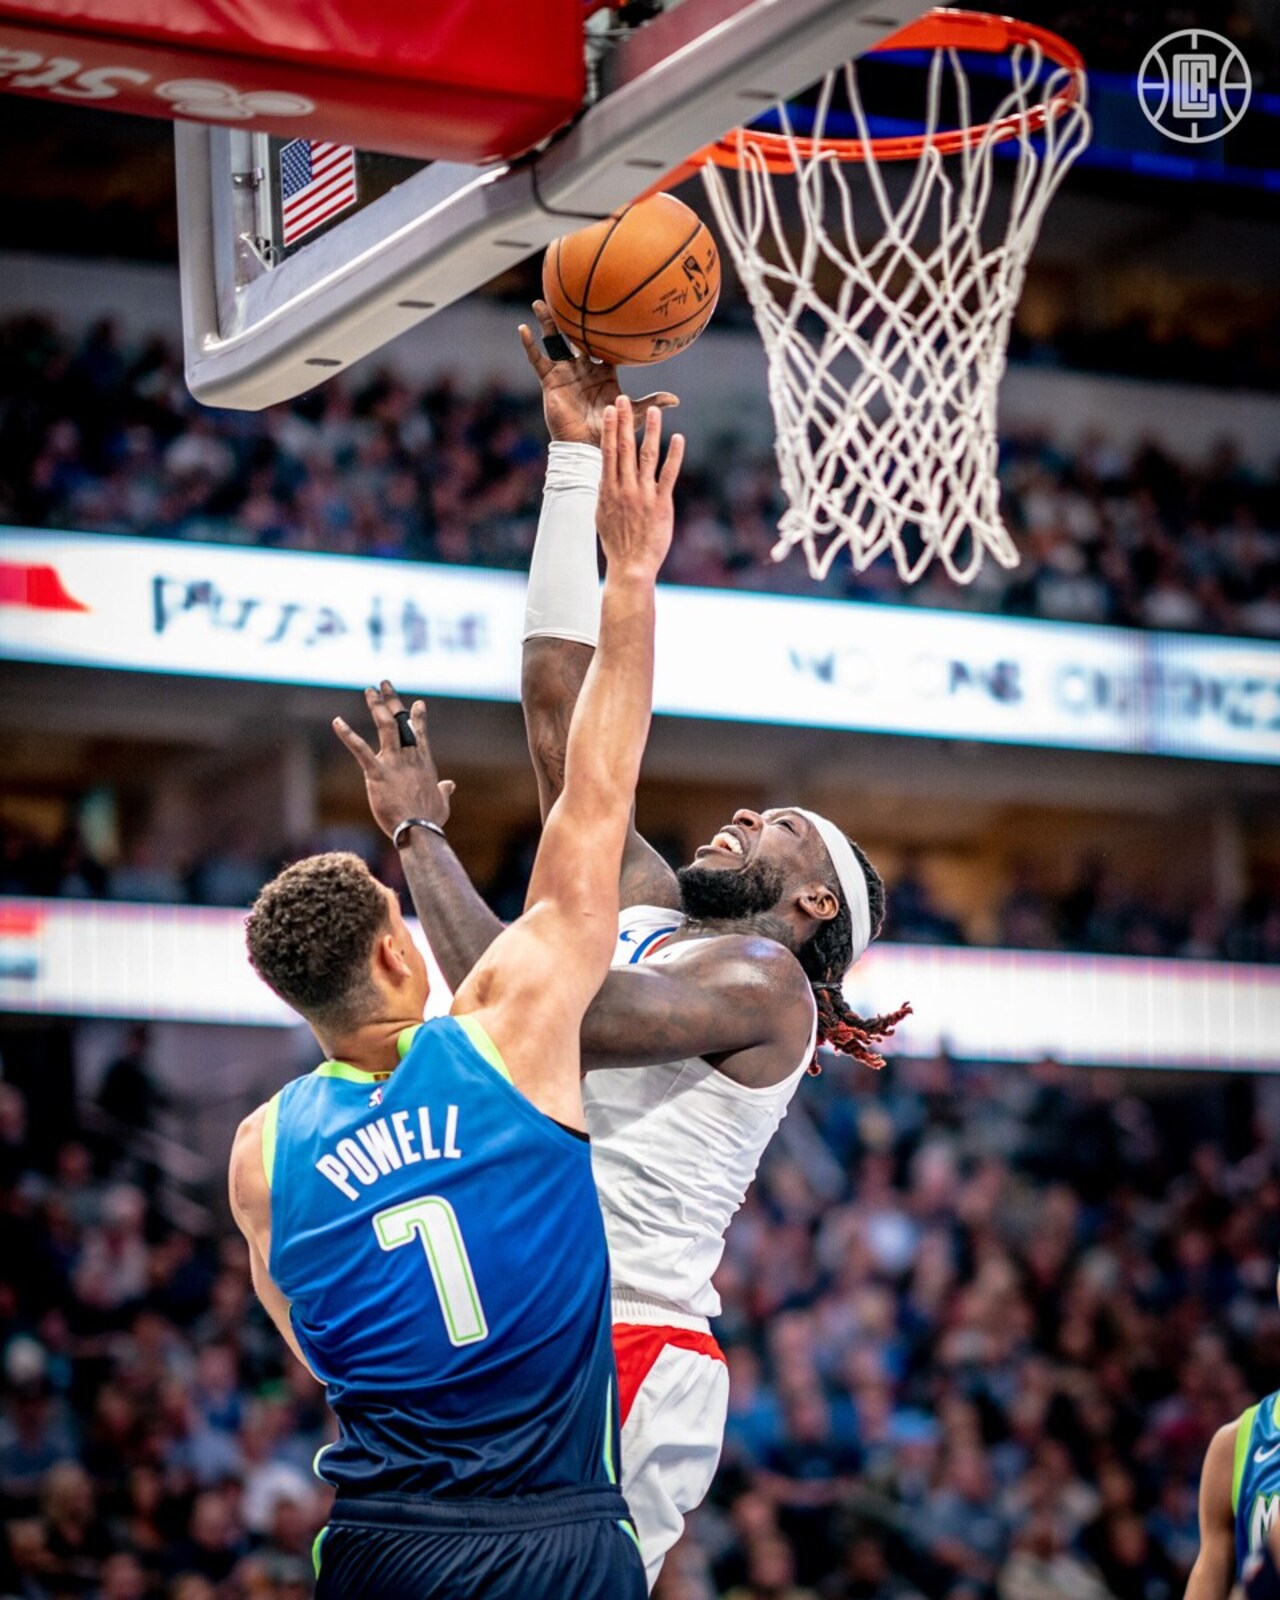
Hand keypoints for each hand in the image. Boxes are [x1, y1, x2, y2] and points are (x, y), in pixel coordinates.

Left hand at [332, 682, 455, 839]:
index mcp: (424, 762)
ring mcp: (393, 762)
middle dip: (392, 701)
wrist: (419, 830)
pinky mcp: (377, 773)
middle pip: (401, 721)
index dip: (418, 717)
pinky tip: (336, 722)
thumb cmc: (430, 820)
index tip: (417, 703)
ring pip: (385, 726)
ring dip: (377, 706)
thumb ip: (444, 791)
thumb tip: (449, 785)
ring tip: (369, 690)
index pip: (421, 733)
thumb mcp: (442, 802)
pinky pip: (360, 750)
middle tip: (384, 684)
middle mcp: (409, 756)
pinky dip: (347, 735)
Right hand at [519, 300, 677, 446]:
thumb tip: (675, 400)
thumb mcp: (633, 413)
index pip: (603, 345)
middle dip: (571, 319)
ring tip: (539, 302)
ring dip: (547, 323)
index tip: (605, 307)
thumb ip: (652, 402)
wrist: (586, 445)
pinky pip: (538, 360)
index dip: (604, 329)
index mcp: (603, 372)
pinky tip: (522, 329)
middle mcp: (583, 369)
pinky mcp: (550, 382)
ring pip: (554, 343)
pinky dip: (530, 345)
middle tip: (569, 295)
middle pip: (576, 337)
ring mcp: (565, 374)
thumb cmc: (610, 429)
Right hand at [596, 396, 682, 579]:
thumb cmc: (616, 543)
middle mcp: (624, 488)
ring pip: (647, 456)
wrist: (631, 565)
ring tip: (654, 411)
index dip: (609, 429)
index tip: (609, 410)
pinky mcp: (661, 503)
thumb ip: (606, 491)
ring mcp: (643, 494)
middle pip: (624, 448)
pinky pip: (668, 474)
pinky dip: (674, 455)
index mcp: (608, 490)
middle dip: (623, 421)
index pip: (607, 452)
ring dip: (650, 432)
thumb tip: (605, 475)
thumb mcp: (602, 514)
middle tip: (623, 399)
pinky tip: (678, 438)